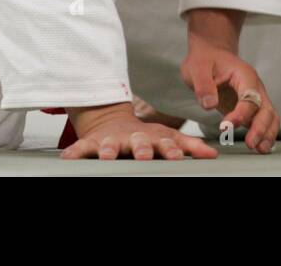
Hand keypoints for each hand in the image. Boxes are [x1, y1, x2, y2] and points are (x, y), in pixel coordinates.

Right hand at [61, 101, 216, 159]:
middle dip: (142, 150)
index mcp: (153, 138)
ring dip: (109, 151)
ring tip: (107, 156)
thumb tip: (212, 155)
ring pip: (110, 146)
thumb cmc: (145, 136)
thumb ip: (189, 146)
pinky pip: (81, 148)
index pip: (165, 144)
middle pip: (139, 144)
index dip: (171, 151)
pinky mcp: (93, 143)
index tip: (176, 157)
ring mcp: (112, 141)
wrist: (113, 123)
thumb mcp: (168, 137)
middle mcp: (133, 139)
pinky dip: (75, 152)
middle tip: (144, 156)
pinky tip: (68, 158)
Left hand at [181, 8, 279, 153]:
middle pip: (266, 108)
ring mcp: (255, 96)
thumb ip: (203, 85)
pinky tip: (261, 146)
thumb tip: (209, 104)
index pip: (249, 97)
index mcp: (244, 74)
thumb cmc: (205, 59)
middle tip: (251, 144)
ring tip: (261, 149)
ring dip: (267, 132)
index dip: (241, 113)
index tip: (226, 126)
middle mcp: (254, 86)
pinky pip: (264, 120)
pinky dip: (265, 133)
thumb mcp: (197, 68)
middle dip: (261, 127)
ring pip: (270, 115)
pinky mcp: (251, 107)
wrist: (211, 53)